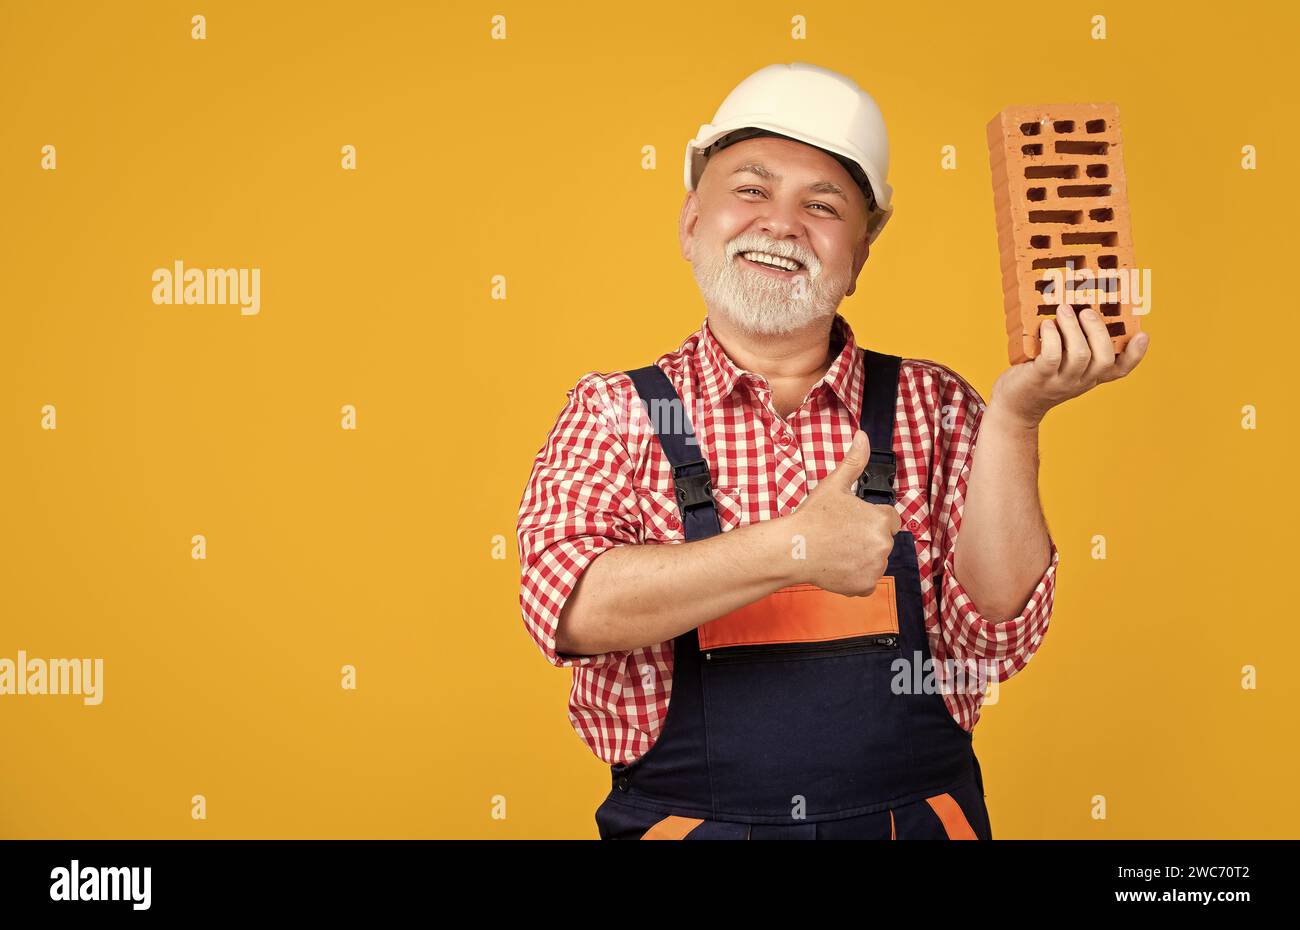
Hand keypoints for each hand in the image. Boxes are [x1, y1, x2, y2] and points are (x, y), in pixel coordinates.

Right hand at [788, 429, 900, 596]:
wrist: (793, 548)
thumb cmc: (812, 517)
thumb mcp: (834, 485)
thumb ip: (854, 461)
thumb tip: (862, 437)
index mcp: (881, 519)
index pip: (890, 519)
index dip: (872, 519)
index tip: (854, 521)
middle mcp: (883, 544)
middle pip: (882, 541)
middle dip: (866, 538)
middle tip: (842, 535)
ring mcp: (874, 567)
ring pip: (875, 561)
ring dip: (862, 558)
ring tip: (838, 550)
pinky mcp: (864, 585)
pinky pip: (866, 581)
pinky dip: (855, 577)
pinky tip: (838, 566)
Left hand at [990, 305, 1149, 428]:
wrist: (1015, 406)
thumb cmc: (1039, 375)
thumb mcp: (1063, 364)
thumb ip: (1075, 344)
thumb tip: (1077, 305)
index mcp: (1091, 376)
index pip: (1121, 369)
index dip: (1136, 354)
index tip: (1143, 334)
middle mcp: (1081, 381)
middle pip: (1104, 359)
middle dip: (1098, 331)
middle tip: (1086, 311)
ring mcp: (1061, 382)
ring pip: (1080, 355)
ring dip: (1073, 328)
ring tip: (1063, 310)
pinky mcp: (1039, 379)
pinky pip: (1052, 357)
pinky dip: (1052, 337)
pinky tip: (1046, 326)